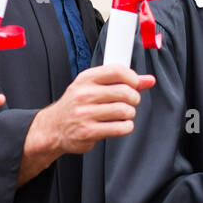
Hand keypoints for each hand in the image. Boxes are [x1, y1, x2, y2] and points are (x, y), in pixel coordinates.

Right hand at [19, 64, 157, 184]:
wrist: (53, 128)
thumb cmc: (76, 106)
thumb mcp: (93, 87)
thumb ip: (122, 82)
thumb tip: (149, 80)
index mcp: (86, 79)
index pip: (117, 71)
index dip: (133, 78)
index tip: (135, 85)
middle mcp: (84, 95)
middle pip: (125, 92)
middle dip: (134, 98)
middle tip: (130, 102)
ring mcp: (85, 114)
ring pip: (124, 110)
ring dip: (130, 114)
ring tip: (124, 115)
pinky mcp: (88, 132)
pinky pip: (119, 128)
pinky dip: (126, 127)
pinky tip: (120, 125)